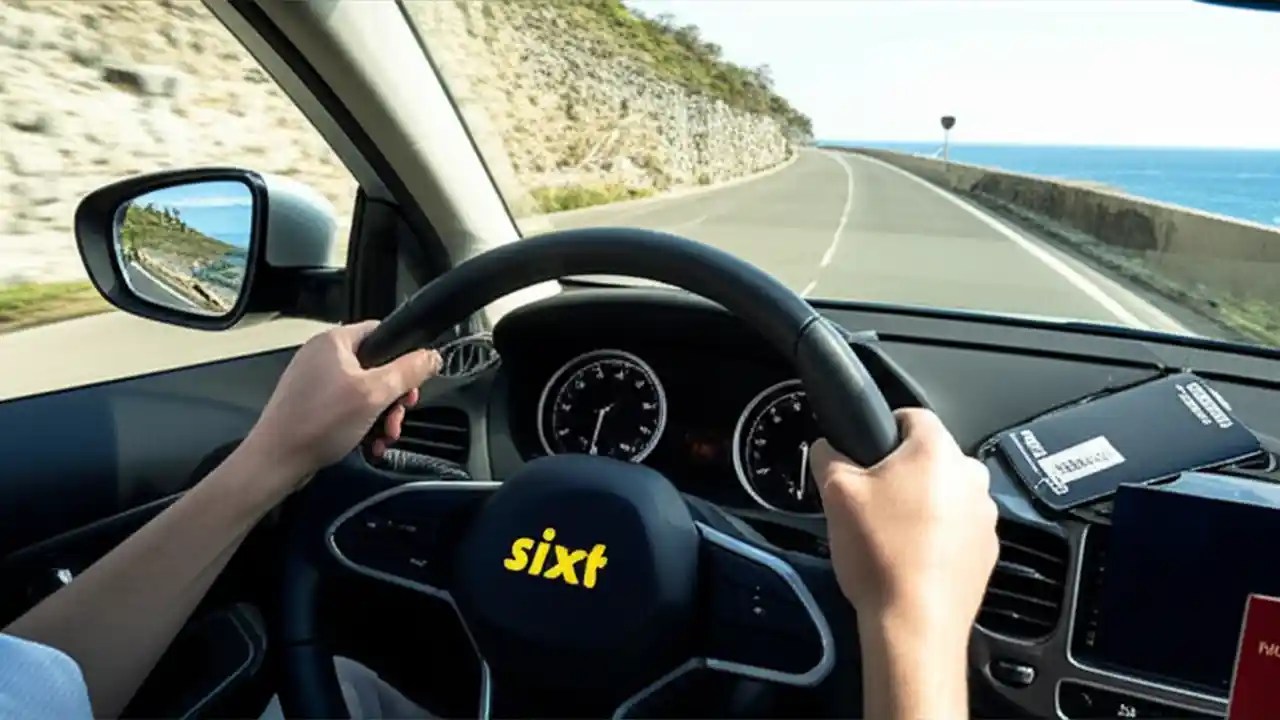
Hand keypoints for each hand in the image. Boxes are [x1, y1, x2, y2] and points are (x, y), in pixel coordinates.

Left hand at [245, 321, 441, 485]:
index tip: (413, 383)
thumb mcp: (374, 393)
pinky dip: (363, 424)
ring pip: (365, 391)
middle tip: (398, 417)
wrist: (276, 460)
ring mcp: (315, 380)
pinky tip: (368, 444)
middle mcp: (323, 355)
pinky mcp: (312, 404)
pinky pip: (348, 407)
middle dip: (394, 397)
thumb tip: (433, 356)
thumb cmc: (320, 422)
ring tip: (383, 437)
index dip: (404, 355)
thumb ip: (408, 371)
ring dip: (382, 415)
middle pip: (377, 367)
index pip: (382, 332)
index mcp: (335, 341)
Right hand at [810, 408, 996, 646]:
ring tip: (890, 533)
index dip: (881, 428)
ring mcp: (985, 515)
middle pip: (929, 457)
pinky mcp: (987, 549)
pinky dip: (937, 535)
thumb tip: (827, 446)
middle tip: (870, 499)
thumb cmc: (880, 554)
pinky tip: (911, 556)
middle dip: (900, 471)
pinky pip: (958, 527)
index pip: (911, 414)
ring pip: (945, 493)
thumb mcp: (836, 493)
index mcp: (937, 451)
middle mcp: (971, 476)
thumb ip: (828, 455)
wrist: (914, 623)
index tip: (864, 454)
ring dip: (922, 503)